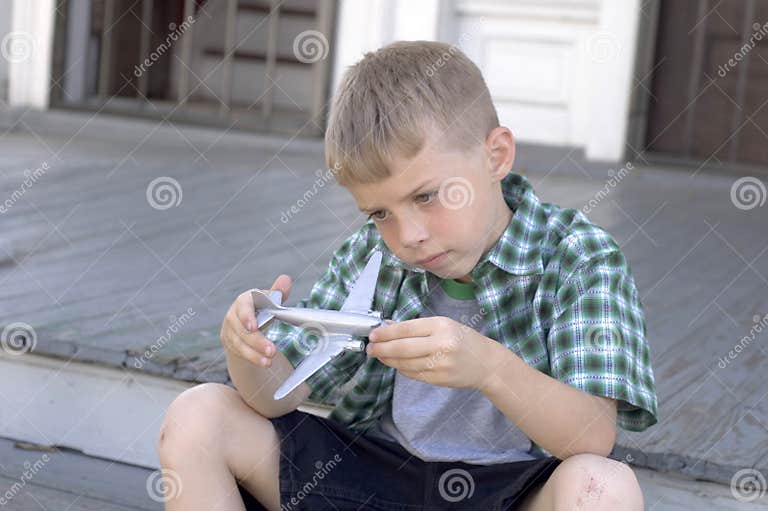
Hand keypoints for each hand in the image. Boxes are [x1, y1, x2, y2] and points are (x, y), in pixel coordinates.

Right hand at [220, 274, 291, 367]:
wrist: (247, 324)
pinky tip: (264, 362)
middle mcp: (233, 315)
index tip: (253, 326)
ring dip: (255, 354)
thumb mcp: (269, 300)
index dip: (246, 316)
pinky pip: (240, 353)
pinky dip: (253, 359)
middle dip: (257, 341)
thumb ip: (277, 292)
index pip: (243, 306)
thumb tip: (286, 280)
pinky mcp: (230, 344)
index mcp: (244, 301)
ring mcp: (230, 331)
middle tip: (272, 350)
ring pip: (240, 344)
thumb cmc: (261, 308)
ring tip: (269, 360)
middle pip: (242, 329)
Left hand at [366, 316, 494, 389]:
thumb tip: (387, 327)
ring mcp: (440, 364)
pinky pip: (413, 374)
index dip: (386, 333)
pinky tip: (397, 364)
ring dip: (389, 360)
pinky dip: (401, 369)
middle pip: (402, 348)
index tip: (373, 334)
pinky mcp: (439, 379)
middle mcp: (441, 344)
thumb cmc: (463, 340)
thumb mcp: (443, 325)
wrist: (486, 363)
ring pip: (405, 363)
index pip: (406, 329)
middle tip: (370, 348)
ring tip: (379, 356)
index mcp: (441, 326)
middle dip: (382, 348)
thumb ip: (416, 327)